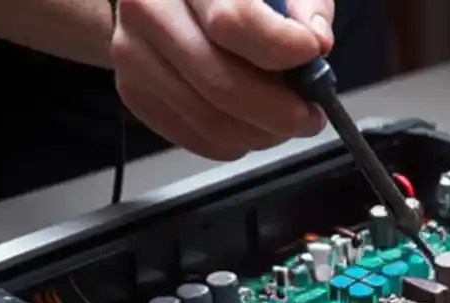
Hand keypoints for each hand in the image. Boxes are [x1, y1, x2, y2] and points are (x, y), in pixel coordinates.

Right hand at [112, 0, 334, 160]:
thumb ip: (304, 3)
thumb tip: (317, 43)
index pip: (232, 21)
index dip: (281, 48)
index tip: (312, 54)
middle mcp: (147, 8)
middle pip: (221, 83)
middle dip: (280, 111)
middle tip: (311, 114)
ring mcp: (132, 53)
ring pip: (210, 119)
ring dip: (263, 133)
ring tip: (288, 119)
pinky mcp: (134, 91)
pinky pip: (196, 136)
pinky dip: (237, 141)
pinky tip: (254, 123)